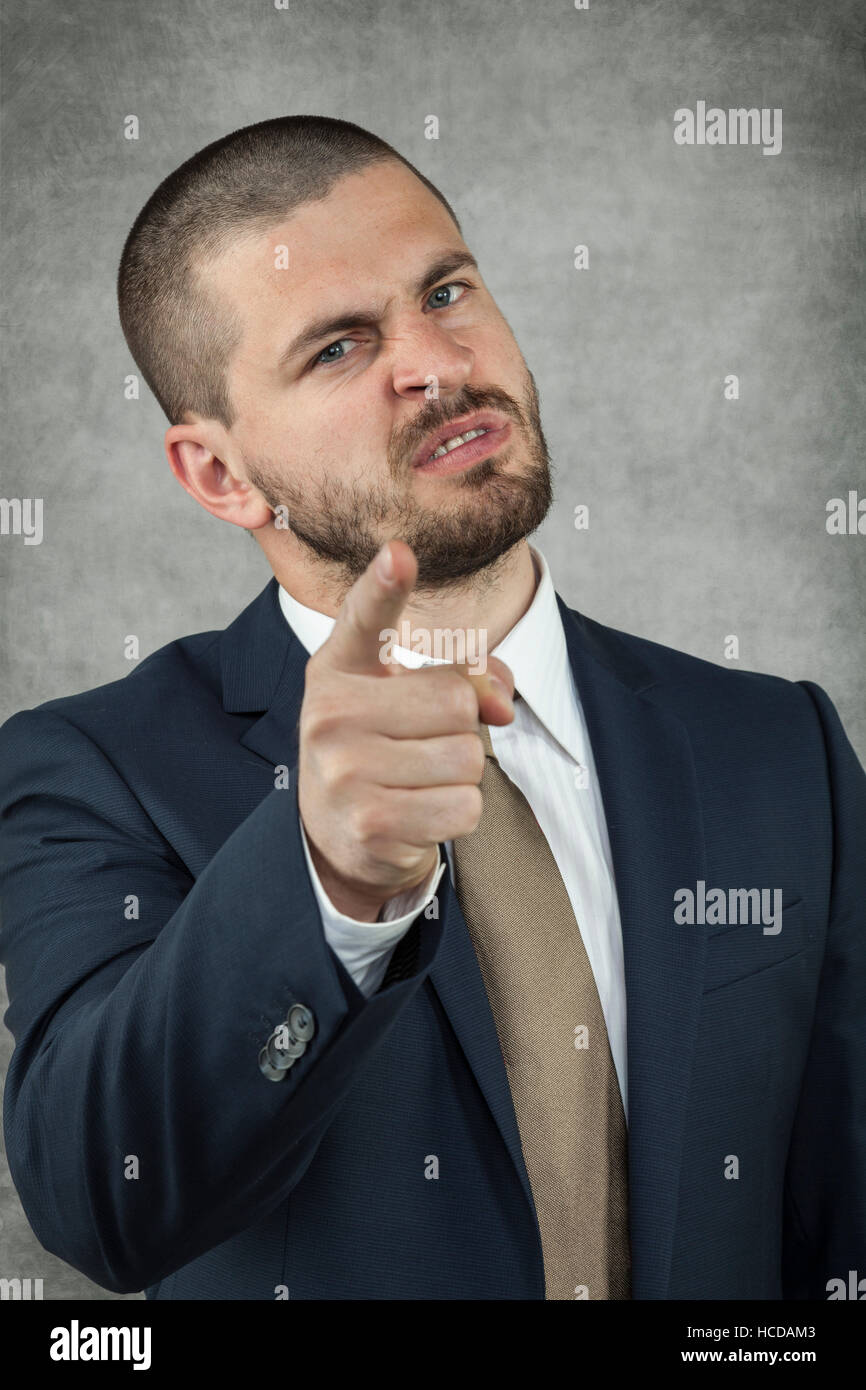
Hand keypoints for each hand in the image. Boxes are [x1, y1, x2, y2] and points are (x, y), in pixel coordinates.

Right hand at [297, 540, 514, 920]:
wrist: (337, 833)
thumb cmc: (383, 746)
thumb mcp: (410, 698)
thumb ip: (468, 677)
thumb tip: (502, 707)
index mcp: (337, 667)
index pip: (365, 617)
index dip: (385, 584)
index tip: (399, 554)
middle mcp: (328, 713)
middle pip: (455, 701)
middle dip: (461, 727)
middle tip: (423, 743)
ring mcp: (343, 771)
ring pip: (466, 757)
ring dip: (461, 775)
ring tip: (419, 780)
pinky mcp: (369, 824)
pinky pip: (463, 807)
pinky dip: (458, 813)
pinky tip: (420, 813)